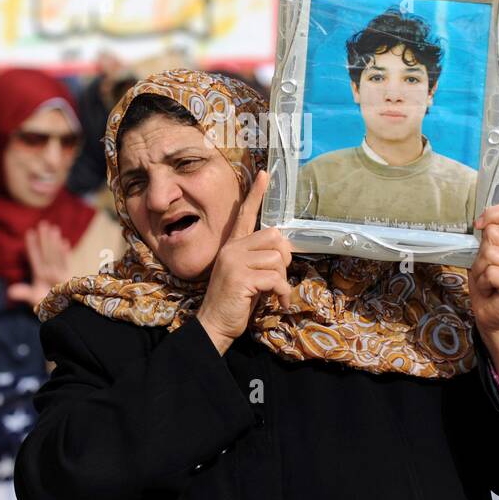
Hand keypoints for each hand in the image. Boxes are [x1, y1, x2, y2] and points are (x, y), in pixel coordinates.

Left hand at [7, 221, 71, 307]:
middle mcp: (49, 272)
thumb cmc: (48, 307)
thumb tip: (9, 292)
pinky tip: (65, 243)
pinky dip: (65, 253)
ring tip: (54, 229)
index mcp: (39, 275)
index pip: (35, 257)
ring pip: (56, 254)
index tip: (29, 232)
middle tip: (43, 224)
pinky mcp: (69, 277)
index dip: (32, 245)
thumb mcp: (34, 299)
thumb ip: (23, 293)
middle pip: (46, 252)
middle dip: (44, 238)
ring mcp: (59, 273)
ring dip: (54, 242)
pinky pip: (66, 262)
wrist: (62, 314)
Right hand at [196, 171, 292, 353]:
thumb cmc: (234, 302)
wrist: (215, 325)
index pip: (244, 214)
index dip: (256, 194)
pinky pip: (275, 278)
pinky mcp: (240, 277)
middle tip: (278, 278)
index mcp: (232, 246)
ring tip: (275, 294)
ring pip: (276, 259)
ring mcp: (234, 262)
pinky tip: (277, 302)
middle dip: (283, 258)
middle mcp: (231, 249)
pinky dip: (281, 292)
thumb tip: (282, 251)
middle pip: (273, 236)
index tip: (265, 174)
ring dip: (282, 280)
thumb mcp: (248, 276)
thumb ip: (259, 260)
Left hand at [470, 203, 498, 346]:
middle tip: (487, 269)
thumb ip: (490, 237)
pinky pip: (491, 272)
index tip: (479, 225)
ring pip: (490, 253)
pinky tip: (492, 290)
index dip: (493, 213)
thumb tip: (481, 222)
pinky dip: (484, 282)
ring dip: (481, 269)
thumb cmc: (490, 283)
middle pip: (494, 233)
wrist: (496, 315)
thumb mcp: (488, 254)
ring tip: (489, 281)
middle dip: (481, 252)